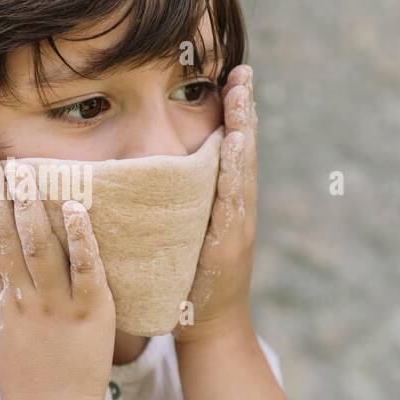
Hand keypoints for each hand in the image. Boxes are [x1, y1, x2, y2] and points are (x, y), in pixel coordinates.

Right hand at [0, 144, 116, 399]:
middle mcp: (24, 299)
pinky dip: (81, 239)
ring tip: (22, 169)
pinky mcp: (91, 313)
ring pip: (39, 248)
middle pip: (3, 237)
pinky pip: (85, 270)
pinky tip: (76, 208)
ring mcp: (56, 306)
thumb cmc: (20, 383)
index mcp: (0, 302)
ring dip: (29, 206)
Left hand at [173, 64, 257, 344]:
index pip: (232, 149)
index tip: (234, 74)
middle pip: (243, 150)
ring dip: (242, 130)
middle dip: (244, 110)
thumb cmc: (191, 281)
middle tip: (242, 71)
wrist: (209, 328)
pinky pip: (232, 201)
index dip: (235, 113)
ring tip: (240, 94)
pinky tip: (232, 146)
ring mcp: (237, 225)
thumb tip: (156, 171)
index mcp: (227, 203)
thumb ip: (179, 203)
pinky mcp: (229, 243)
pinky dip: (235, 172)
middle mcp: (238, 209)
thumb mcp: (184, 234)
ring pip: (242, 170)